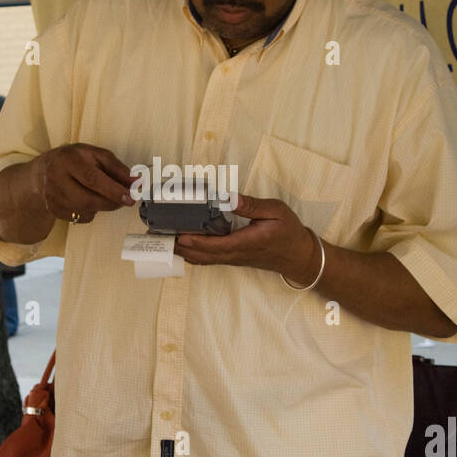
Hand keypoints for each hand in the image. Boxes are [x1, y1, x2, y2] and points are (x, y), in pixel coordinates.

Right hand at [34, 143, 134, 223]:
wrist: (46, 170)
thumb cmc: (77, 160)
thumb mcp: (97, 156)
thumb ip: (118, 169)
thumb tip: (136, 183)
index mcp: (68, 160)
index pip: (92, 178)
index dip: (113, 190)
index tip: (130, 197)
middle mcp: (56, 179)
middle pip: (88, 199)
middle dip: (111, 202)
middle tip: (125, 199)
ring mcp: (52, 197)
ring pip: (85, 211)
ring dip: (103, 206)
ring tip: (106, 196)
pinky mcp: (54, 210)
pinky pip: (80, 217)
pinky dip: (91, 211)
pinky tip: (89, 199)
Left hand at [174, 194, 319, 283]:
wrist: (298, 257)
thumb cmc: (289, 233)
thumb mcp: (276, 211)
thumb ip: (252, 205)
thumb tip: (229, 198)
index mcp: (245, 242)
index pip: (215, 245)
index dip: (194, 242)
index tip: (178, 234)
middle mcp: (235, 254)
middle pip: (201, 255)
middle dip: (179, 246)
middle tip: (158, 235)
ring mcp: (232, 259)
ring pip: (202, 259)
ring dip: (183, 251)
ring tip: (164, 239)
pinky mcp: (232, 258)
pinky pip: (208, 259)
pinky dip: (193, 253)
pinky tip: (182, 244)